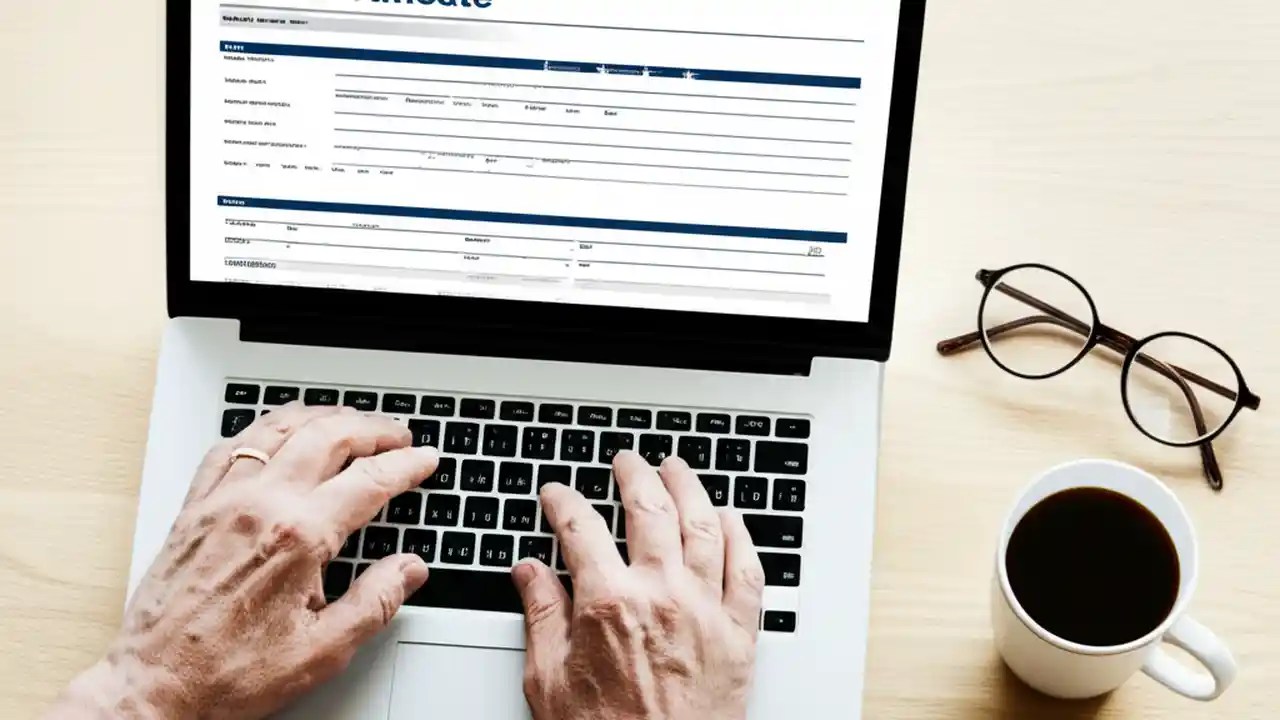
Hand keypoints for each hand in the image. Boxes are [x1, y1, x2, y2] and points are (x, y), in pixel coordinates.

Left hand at [45, 404, 437, 719]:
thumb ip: (375, 602)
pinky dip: (262, 432)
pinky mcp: (194, 509)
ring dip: (321, 417)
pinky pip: (229, 448)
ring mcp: (222, 501)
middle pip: (329, 437)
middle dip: (372, 428)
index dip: (406, 465)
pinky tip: (276, 435)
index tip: (424, 460)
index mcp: (299, 538)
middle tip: (396, 435)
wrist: (155, 687)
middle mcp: (260, 506)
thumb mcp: (323, 651)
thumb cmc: (230, 674)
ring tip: (347, 419)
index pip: (370, 480)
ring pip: (278, 430)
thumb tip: (409, 569)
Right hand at [513, 451, 764, 719]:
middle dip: (633, 475)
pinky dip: (740, 536)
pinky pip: (747, 570)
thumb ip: (541, 615)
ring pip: (702, 526)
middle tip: (625, 461)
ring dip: (688, 488)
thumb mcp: (548, 681)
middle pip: (648, 509)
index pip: (579, 527)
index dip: (563, 501)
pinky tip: (729, 519)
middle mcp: (661, 595)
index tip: (557, 494)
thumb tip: (529, 572)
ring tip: (676, 469)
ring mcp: (705, 610)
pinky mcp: (739, 633)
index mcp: (607, 604)